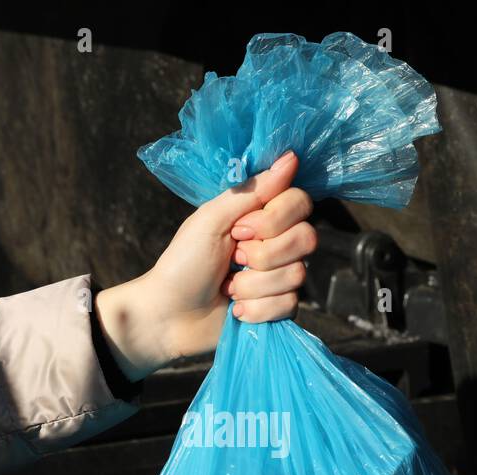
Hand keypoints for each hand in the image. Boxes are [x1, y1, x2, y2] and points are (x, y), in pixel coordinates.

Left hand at [95, 150, 317, 380]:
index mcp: (261, 216)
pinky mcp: (279, 308)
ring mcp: (280, 277)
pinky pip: (289, 305)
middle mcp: (277, 243)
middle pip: (306, 238)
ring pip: (296, 275)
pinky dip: (256, 309)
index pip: (301, 203)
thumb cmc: (184, 263)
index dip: (275, 219)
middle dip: (263, 255)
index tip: (239, 230)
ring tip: (227, 288)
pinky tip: (235, 310)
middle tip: (232, 261)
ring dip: (253, 286)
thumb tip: (290, 157)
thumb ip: (252, 190)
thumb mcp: (211, 219)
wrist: (169, 316)